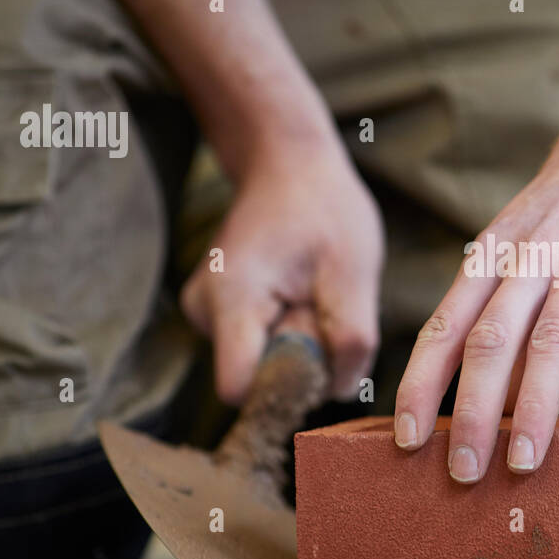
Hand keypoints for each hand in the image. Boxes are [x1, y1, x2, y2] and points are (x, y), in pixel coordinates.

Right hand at [181, 136, 383, 404]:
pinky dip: (290, 331)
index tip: (322, 348)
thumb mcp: (355, 270)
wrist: (289, 166)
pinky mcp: (216, 315)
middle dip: (303, 356)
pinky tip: (299, 291)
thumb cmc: (325, 210)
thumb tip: (338, 392)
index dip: (288, 386)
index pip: (239, 388)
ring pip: (262, 363)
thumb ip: (351, 338)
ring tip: (311, 289)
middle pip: (257, 378)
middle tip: (322, 300)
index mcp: (230, 298)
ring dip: (300, 340)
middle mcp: (203, 311)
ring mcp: (204, 313)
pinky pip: (261, 347)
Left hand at [392, 108, 558, 481]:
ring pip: (551, 338)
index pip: (445, 328)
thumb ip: (503, 306)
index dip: (421, 386)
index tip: (403, 441)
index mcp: (493, 257)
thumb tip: (489, 392)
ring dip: (534, 405)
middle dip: (469, 412)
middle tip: (462, 473)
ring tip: (526, 463)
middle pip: (488, 341)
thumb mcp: (521, 242)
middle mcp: (531, 258)